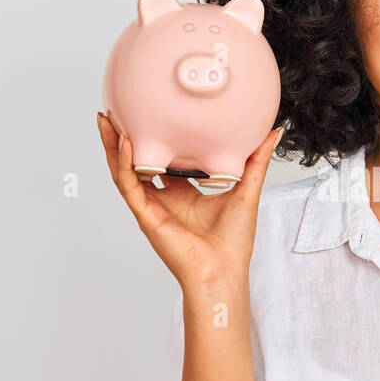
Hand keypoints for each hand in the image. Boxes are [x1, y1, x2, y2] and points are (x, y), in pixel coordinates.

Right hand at [97, 111, 283, 288]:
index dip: (155, 137)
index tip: (152, 111)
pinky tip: (125, 143)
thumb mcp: (246, 190)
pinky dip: (124, 164)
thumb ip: (256, 160)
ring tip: (106, 120)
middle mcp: (163, 198)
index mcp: (183, 193)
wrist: (223, 272)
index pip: (163, 158)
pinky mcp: (146, 215)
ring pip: (124, 171)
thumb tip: (273, 132)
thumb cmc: (233, 243)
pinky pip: (130, 186)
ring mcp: (151, 207)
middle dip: (124, 136)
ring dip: (112, 146)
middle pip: (136, 161)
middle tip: (117, 108)